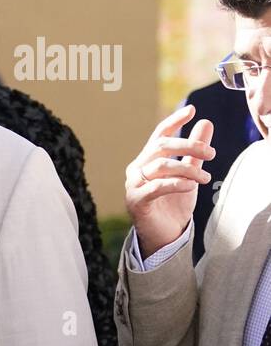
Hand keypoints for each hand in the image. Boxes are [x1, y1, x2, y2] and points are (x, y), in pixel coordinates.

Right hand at [124, 105, 214, 258]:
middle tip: (211, 153)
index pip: (159, 135)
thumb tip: (206, 122)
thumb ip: (195, 151)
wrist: (164, 234)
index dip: (173, 122)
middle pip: (161, 147)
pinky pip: (157, 187)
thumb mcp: (189, 173)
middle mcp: (137, 168)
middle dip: (188, 146)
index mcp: (147, 160)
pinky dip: (177, 184)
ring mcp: (133, 184)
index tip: (191, 110)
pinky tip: (191, 186)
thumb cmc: (173, 204)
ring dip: (187, 169)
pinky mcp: (135, 200)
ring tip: (205, 179)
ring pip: (161, 166)